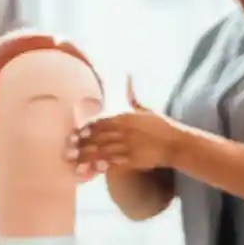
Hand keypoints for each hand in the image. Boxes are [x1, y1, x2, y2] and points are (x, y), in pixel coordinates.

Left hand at [68, 76, 184, 172]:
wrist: (175, 143)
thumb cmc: (160, 125)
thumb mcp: (145, 109)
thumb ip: (132, 96)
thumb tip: (129, 76)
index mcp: (126, 118)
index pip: (101, 122)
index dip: (88, 128)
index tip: (77, 133)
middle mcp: (125, 131)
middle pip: (98, 137)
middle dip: (82, 144)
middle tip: (68, 149)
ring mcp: (128, 146)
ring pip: (102, 151)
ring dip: (87, 157)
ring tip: (74, 162)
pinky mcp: (132, 159)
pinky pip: (113, 163)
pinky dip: (101, 166)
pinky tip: (92, 169)